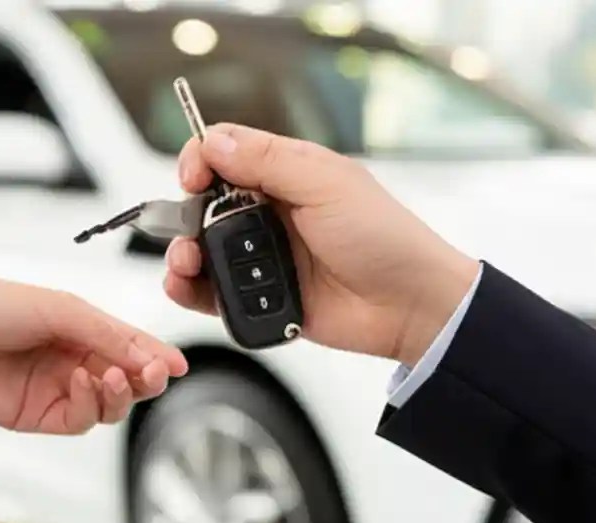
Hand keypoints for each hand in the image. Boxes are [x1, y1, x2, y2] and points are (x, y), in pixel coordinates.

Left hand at [0, 279, 187, 434]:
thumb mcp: (61, 308)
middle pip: (128, 380)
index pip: (130, 345)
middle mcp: (71, 359)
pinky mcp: (39, 416)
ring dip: (120, 392)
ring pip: (110, 405)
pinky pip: (81, 420)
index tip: (178, 365)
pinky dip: (90, 403)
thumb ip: (109, 334)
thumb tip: (153, 356)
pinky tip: (80, 382)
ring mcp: (57, 389)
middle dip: (147, 378)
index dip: (156, 355)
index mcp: (79, 327)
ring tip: (110, 375)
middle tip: (155, 374)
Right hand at [164, 124, 478, 364]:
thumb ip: (267, 161)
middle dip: (186, 214)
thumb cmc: (385, 239)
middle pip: (203, 203)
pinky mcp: (262, 297)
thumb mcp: (326, 184)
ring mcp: (265, 256)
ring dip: (185, 254)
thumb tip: (213, 143)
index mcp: (287, 173)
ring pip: (203, 249)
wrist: (411, 306)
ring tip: (188, 264)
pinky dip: (193, 290)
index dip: (200, 160)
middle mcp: (271, 211)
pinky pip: (214, 292)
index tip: (193, 179)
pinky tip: (188, 288)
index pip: (224, 152)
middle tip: (192, 232)